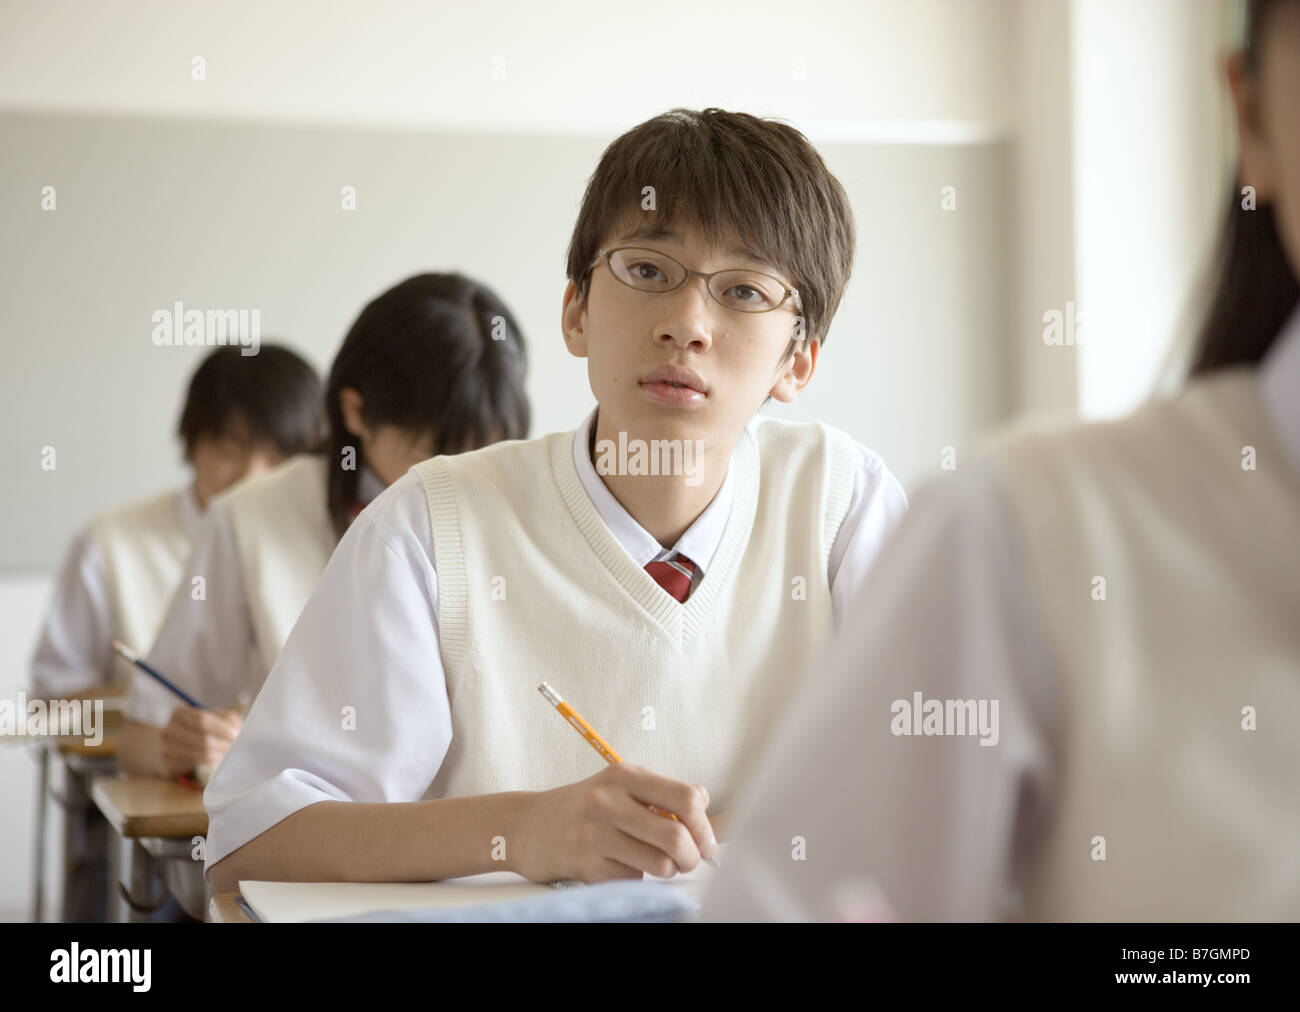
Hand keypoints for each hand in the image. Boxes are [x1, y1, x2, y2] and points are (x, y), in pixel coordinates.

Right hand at [160, 707, 242, 777]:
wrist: (177, 746)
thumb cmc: (202, 728)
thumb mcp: (215, 718)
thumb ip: (227, 719)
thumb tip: (236, 732)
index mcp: (179, 713)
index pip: (203, 720)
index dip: (222, 728)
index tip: (236, 734)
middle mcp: (169, 730)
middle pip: (202, 739)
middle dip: (223, 744)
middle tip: (236, 747)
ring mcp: (166, 748)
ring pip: (200, 754)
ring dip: (220, 755)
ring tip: (230, 754)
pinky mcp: (169, 765)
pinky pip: (195, 766)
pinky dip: (210, 764)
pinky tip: (218, 761)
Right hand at [514, 763, 718, 883]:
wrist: (527, 826)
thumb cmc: (584, 808)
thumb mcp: (618, 786)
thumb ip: (660, 794)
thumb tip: (704, 810)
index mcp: (625, 776)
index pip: (686, 798)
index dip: (704, 825)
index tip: (706, 840)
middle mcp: (609, 801)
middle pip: (677, 836)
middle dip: (693, 856)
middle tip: (690, 860)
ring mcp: (595, 834)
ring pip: (660, 864)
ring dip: (667, 869)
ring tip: (655, 862)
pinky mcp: (586, 865)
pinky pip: (632, 879)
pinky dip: (634, 877)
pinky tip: (618, 864)